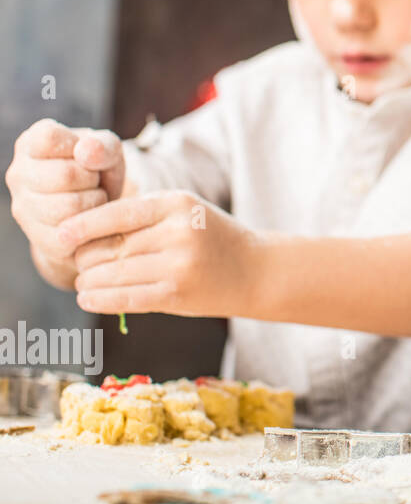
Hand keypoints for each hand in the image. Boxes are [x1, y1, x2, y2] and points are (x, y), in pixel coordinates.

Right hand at [6, 119, 125, 287]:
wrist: (97, 209)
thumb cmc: (98, 170)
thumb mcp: (108, 150)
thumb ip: (102, 145)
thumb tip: (86, 151)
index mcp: (30, 144)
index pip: (50, 139)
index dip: (79, 146)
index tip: (84, 154)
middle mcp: (18, 175)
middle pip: (65, 175)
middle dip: (93, 177)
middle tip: (95, 180)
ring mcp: (23, 208)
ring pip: (70, 206)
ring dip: (95, 201)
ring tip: (94, 196)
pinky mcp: (38, 236)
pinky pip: (72, 233)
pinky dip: (91, 224)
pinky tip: (90, 216)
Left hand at [58, 190, 260, 317]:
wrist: (256, 271)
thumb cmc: (211, 240)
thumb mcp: (183, 213)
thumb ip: (141, 218)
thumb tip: (80, 234)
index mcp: (176, 203)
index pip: (115, 213)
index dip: (82, 226)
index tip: (60, 235)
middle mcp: (177, 231)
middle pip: (109, 247)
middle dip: (85, 259)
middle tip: (81, 265)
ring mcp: (179, 264)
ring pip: (111, 274)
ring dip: (89, 282)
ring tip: (84, 284)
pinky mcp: (178, 294)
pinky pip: (125, 298)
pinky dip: (100, 299)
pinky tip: (89, 298)